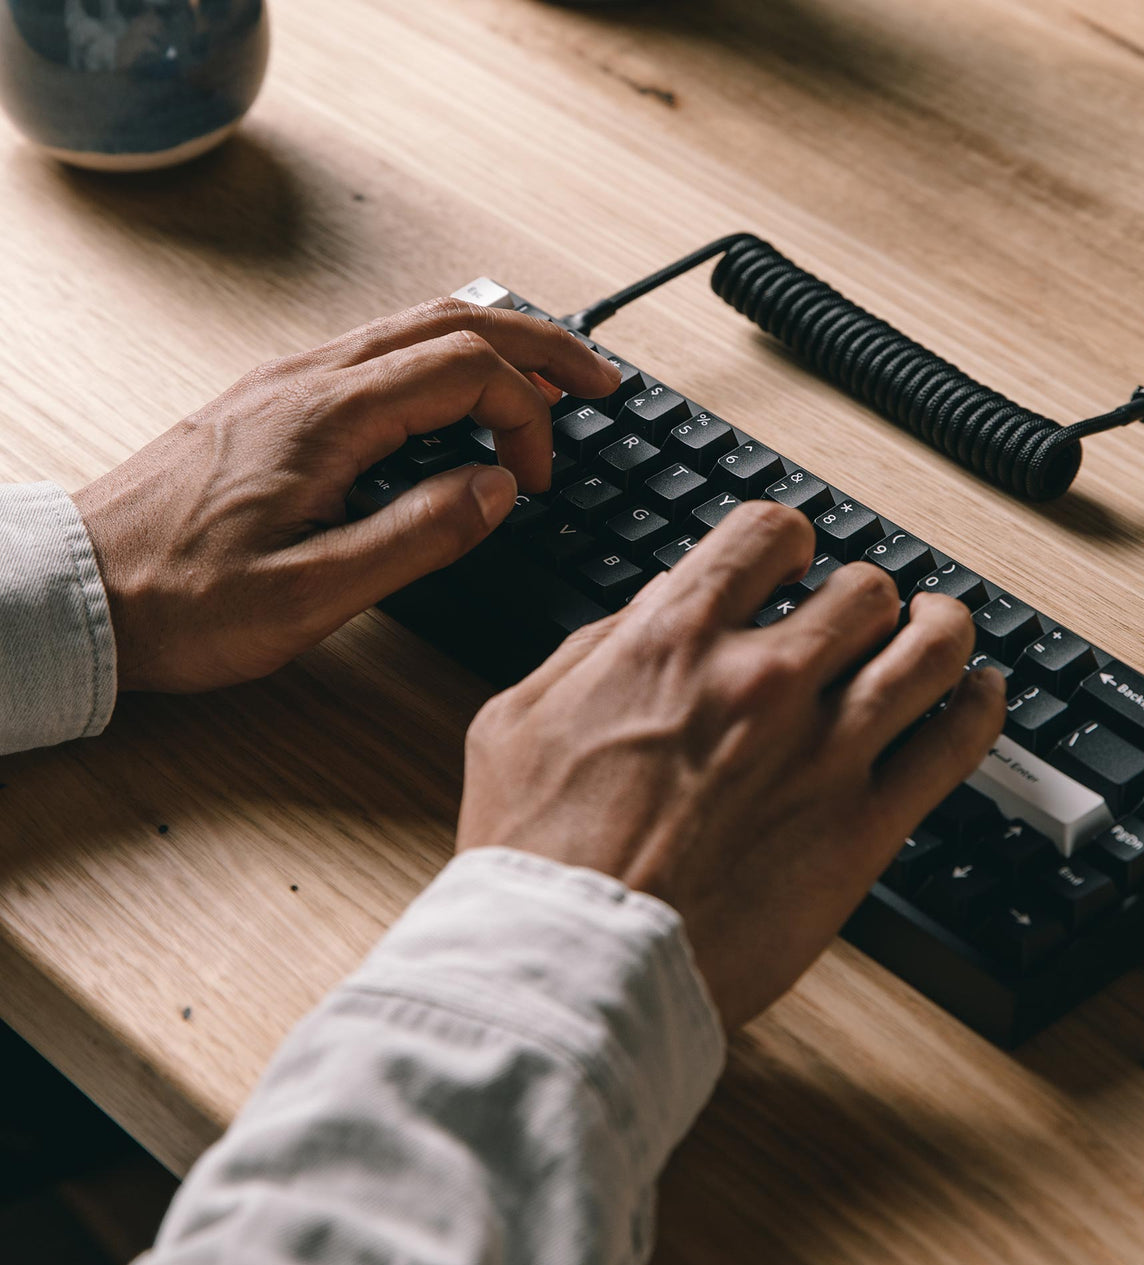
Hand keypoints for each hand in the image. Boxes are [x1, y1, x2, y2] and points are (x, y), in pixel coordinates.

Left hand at [72, 300, 619, 691]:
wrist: (80, 590)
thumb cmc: (181, 600)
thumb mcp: (310, 594)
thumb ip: (417, 535)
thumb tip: (497, 489)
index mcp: (327, 416)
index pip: (465, 370)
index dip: (526, 416)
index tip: (537, 481)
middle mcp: (309, 379)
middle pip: (452, 321)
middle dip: (540, 345)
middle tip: (599, 379)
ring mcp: (288, 383)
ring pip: (414, 327)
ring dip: (494, 344)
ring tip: (548, 377)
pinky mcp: (275, 403)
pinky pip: (379, 353)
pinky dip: (442, 360)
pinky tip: (456, 395)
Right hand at [457, 503, 1006, 1030]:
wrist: (575, 963)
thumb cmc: (538, 852)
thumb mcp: (519, 716)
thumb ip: (594, 647)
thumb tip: (653, 605)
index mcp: (674, 642)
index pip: (767, 533)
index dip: (789, 538)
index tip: (793, 561)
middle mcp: (760, 680)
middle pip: (863, 588)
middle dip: (861, 591)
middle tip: (860, 611)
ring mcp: (821, 751)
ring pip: (928, 649)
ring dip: (941, 625)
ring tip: (940, 627)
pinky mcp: (861, 827)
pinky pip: (954, 745)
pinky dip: (979, 707)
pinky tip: (978, 696)